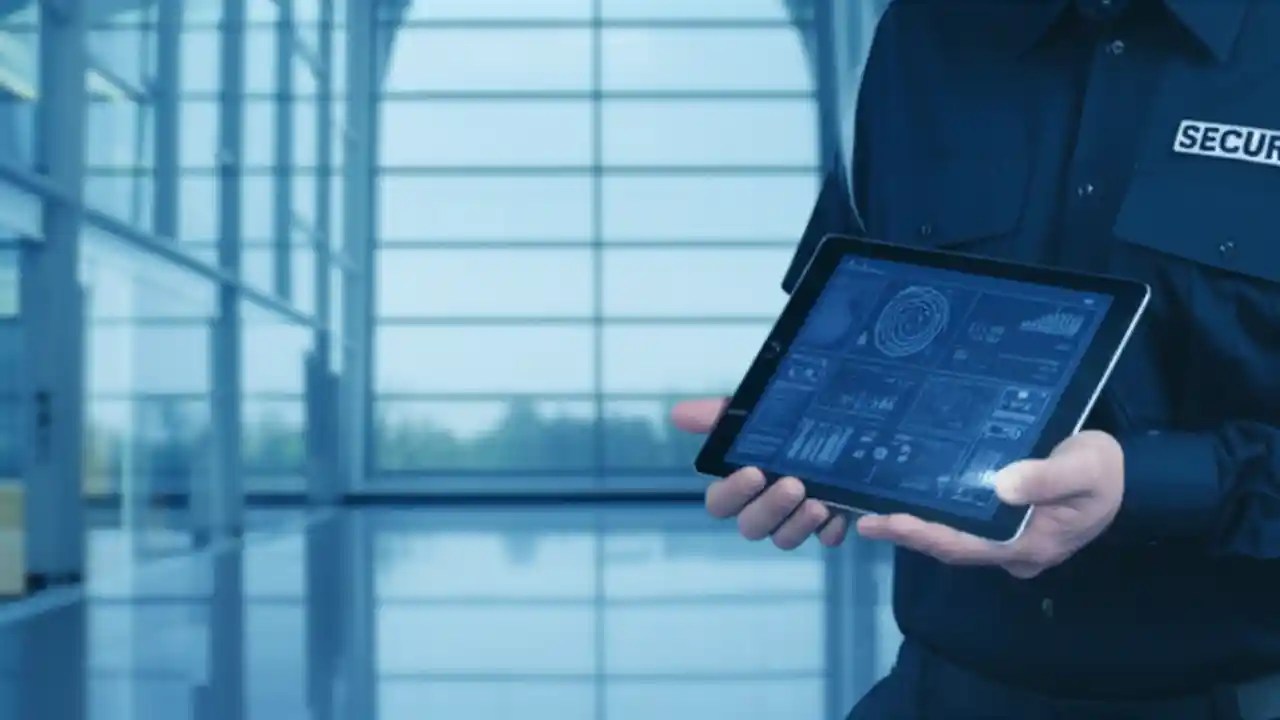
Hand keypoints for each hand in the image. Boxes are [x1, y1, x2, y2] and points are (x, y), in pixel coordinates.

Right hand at [672, 398, 849, 549]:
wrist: (837, 417)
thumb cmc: (783, 422)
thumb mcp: (754, 414)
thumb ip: (717, 416)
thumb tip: (677, 415)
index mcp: (738, 484)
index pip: (720, 503)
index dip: (733, 494)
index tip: (753, 473)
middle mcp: (762, 507)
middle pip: (751, 526)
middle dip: (770, 508)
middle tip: (793, 486)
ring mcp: (793, 519)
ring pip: (783, 539)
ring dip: (798, 524)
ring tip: (819, 503)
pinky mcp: (827, 525)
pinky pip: (825, 540)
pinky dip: (830, 530)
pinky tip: (840, 516)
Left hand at [857, 430, 1124, 577]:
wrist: (1130, 476)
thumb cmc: (1105, 471)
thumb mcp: (1083, 469)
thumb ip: (1045, 478)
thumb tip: (1001, 486)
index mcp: (1028, 544)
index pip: (964, 545)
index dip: (923, 535)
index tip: (887, 521)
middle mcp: (1013, 552)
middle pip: (952, 547)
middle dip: (908, 535)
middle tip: (866, 521)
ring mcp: (1010, 544)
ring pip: (956, 541)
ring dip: (918, 530)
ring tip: (875, 516)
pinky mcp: (1008, 528)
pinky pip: (966, 529)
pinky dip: (937, 520)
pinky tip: (912, 504)